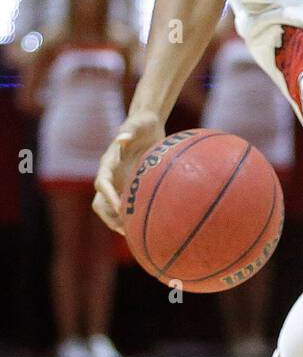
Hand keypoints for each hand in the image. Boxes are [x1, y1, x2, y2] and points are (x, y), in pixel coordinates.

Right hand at [92, 111, 165, 232]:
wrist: (148, 125)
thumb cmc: (143, 122)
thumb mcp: (138, 122)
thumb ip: (129, 129)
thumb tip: (121, 137)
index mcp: (108, 162)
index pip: (102, 182)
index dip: (107, 195)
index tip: (119, 206)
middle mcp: (110, 175)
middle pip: (100, 201)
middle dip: (109, 216)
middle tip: (124, 228)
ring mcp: (118, 182)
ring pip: (110, 208)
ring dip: (117, 221)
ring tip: (134, 234)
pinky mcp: (128, 186)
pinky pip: (126, 205)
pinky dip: (131, 216)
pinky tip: (145, 226)